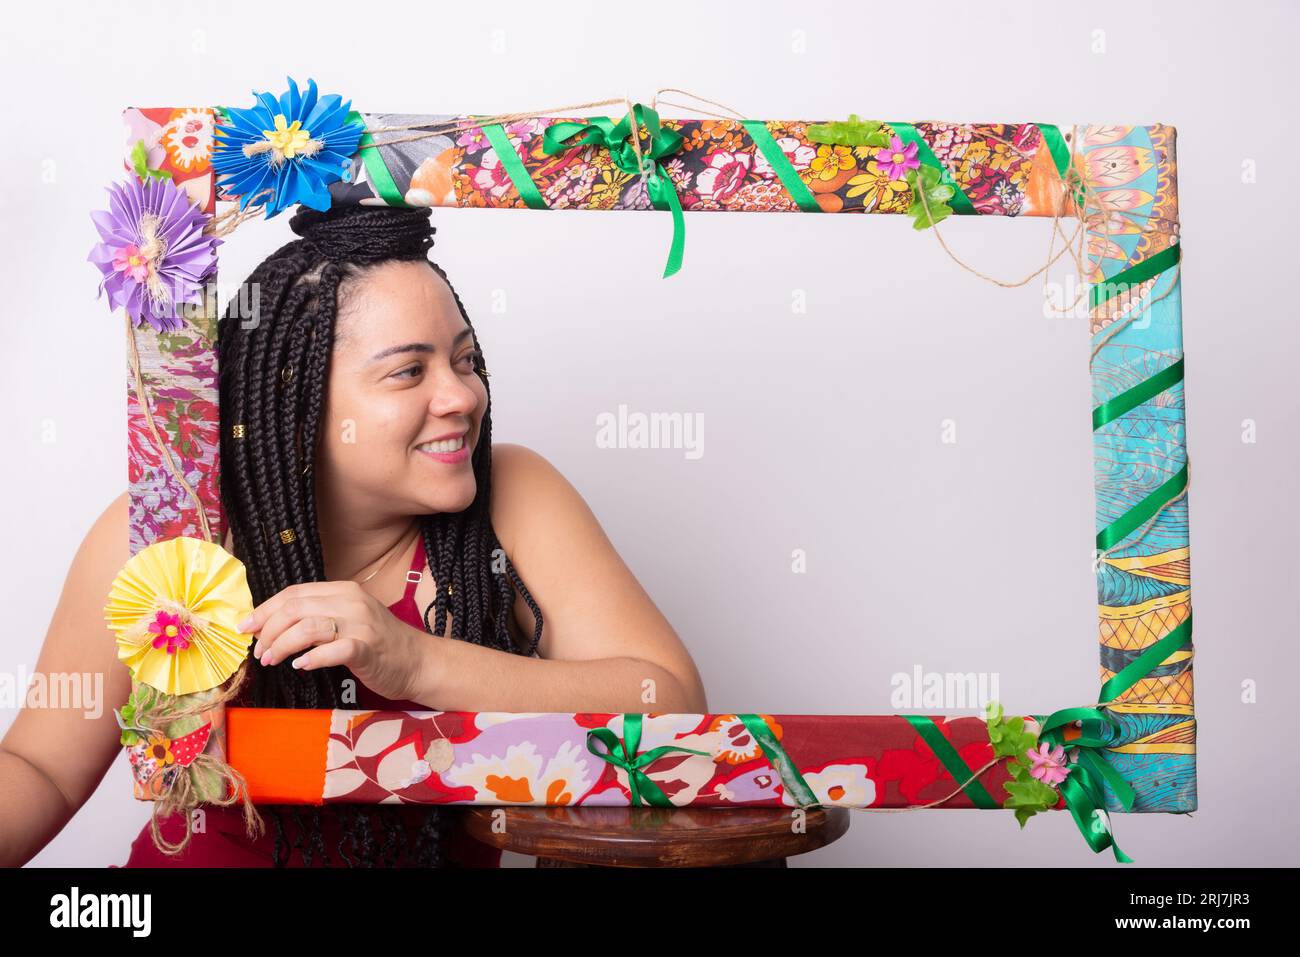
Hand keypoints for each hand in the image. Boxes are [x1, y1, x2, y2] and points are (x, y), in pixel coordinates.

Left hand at [239, 580, 427, 703]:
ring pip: (308, 627)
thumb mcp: (348, 619)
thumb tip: (271, 626)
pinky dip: (312, 658)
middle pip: (296, 608)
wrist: (418, 661)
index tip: (246, 628)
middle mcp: (352, 601)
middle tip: (260, 652)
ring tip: (272, 661)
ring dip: (283, 645)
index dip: (265, 610)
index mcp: (343, 590)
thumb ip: (317, 616)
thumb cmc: (379, 644)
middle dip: (269, 630)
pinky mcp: (368, 648)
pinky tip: (302, 666)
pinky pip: (333, 650)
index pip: (294, 593)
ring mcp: (362, 624)